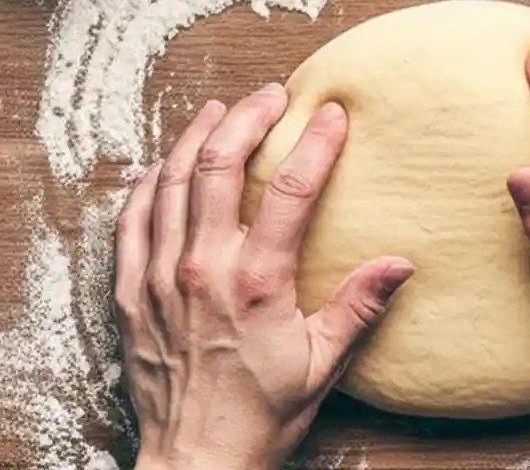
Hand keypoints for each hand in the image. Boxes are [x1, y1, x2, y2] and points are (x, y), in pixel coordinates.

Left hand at [114, 83, 414, 469]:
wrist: (195, 462)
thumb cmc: (260, 418)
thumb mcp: (322, 366)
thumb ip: (358, 308)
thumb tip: (400, 263)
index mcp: (256, 283)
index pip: (289, 188)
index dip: (314, 142)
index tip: (331, 114)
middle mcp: (202, 268)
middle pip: (217, 164)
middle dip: (247, 117)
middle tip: (270, 96)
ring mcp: (158, 277)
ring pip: (171, 181)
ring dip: (195, 136)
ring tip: (219, 110)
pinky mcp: (129, 293)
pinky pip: (131, 219)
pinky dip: (148, 183)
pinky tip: (164, 166)